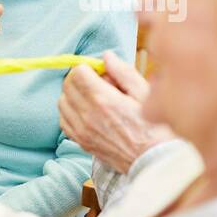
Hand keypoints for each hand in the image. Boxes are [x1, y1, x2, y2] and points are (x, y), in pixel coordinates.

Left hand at [58, 50, 173, 173]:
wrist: (153, 160)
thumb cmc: (154, 125)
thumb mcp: (145, 93)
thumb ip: (123, 72)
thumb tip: (106, 56)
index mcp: (104, 100)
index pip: (78, 73)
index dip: (87, 67)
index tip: (98, 71)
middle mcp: (87, 115)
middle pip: (67, 85)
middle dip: (79, 78)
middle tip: (96, 81)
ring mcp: (81, 130)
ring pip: (62, 102)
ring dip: (73, 94)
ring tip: (92, 97)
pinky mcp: (80, 141)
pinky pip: (63, 120)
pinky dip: (70, 111)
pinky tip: (86, 112)